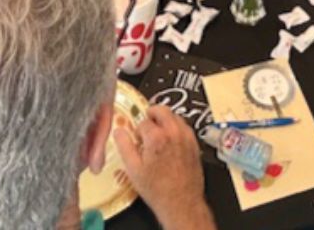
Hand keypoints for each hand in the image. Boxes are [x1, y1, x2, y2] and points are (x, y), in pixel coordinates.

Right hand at [115, 105, 210, 229]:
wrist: (181, 203)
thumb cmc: (158, 189)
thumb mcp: (133, 169)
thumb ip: (124, 146)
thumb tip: (119, 132)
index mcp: (157, 137)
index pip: (143, 121)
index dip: (137, 129)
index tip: (136, 138)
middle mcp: (174, 133)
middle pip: (162, 110)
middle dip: (151, 114)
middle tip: (145, 125)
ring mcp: (186, 138)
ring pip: (175, 116)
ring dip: (165, 120)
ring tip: (157, 134)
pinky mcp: (194, 144)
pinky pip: (185, 127)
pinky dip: (176, 128)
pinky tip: (170, 141)